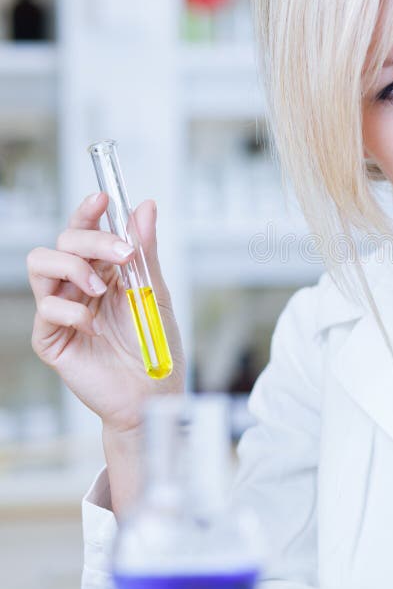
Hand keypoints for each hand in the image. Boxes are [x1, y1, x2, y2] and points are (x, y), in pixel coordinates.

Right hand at [28, 193, 185, 435]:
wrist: (152, 391)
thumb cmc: (156, 343)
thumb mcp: (156, 291)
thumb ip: (145, 250)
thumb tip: (145, 206)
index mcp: (104, 271)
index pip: (85, 231)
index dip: (88, 211)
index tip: (103, 197)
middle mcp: (79, 285)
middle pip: (63, 241)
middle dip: (90, 238)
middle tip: (122, 252)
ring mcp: (62, 309)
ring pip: (41, 265)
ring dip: (72, 267)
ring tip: (100, 287)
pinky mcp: (51, 337)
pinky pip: (46, 309)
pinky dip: (72, 311)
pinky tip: (94, 325)